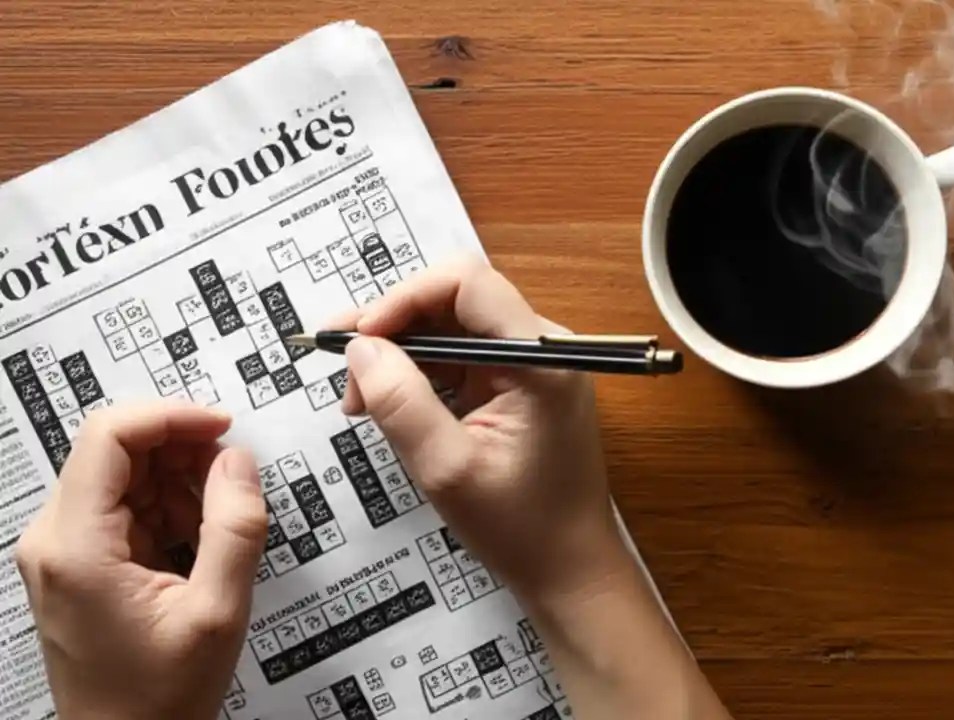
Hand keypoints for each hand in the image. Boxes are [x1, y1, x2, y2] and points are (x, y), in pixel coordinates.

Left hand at [16, 401, 266, 719]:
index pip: (110, 435)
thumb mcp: (217, 612)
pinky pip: (122, 506)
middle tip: (233, 481)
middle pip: (115, 449)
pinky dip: (166, 507)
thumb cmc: (158, 698)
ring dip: (177, 481)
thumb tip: (239, 462)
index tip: (222, 427)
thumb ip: (234, 528)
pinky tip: (195, 542)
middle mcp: (54, 540)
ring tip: (216, 525)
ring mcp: (60, 550)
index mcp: (76, 548)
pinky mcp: (75, 561)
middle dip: (182, 452)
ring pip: (121, 473)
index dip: (172, 417)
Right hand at [338, 261, 735, 719]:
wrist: (570, 570)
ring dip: (401, 352)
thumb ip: (402, 402)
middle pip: (455, 300)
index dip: (404, 298)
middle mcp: (543, 348)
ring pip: (453, 328)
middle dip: (393, 325)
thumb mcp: (447, 469)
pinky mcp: (522, 386)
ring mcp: (535, 365)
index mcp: (541, 359)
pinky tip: (387, 403)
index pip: (467, 284)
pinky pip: (463, 357)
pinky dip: (421, 373)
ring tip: (357, 398)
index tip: (359, 337)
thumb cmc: (521, 528)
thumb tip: (359, 347)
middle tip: (340, 365)